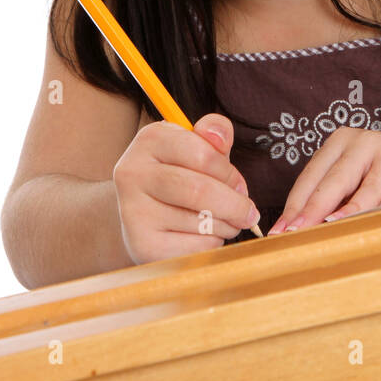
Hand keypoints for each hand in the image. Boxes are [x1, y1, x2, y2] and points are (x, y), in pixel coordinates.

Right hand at [113, 112, 259, 262]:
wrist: (142, 216)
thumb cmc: (180, 176)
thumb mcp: (196, 146)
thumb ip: (216, 134)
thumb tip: (220, 137)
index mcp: (150, 140)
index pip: (204, 155)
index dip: (230, 174)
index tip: (239, 185)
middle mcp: (133, 173)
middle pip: (200, 191)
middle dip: (235, 205)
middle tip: (247, 212)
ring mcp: (133, 211)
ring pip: (201, 222)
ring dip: (226, 226)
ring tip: (224, 222)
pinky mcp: (142, 245)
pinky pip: (195, 246)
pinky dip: (211, 243)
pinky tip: (203, 236)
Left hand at [267, 127, 380, 233]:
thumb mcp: (366, 198)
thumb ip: (341, 209)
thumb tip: (306, 236)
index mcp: (336, 147)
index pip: (306, 180)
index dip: (291, 207)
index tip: (276, 234)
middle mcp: (350, 140)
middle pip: (317, 179)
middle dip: (298, 210)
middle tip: (282, 236)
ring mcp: (373, 143)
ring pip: (339, 180)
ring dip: (319, 208)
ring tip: (303, 231)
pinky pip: (370, 185)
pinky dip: (355, 205)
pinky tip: (339, 221)